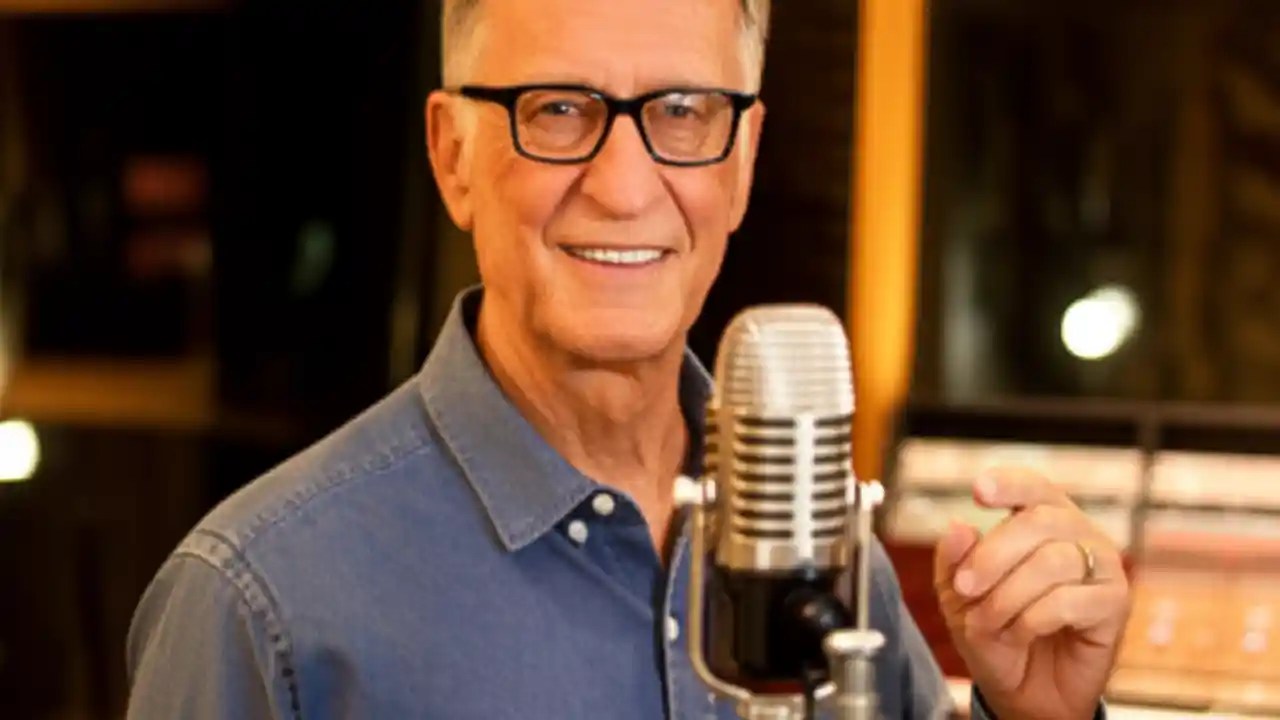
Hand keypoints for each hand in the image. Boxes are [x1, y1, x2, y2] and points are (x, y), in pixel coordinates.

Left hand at [933, 467, 1130, 719]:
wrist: (1023, 690)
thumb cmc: (995, 632)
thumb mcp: (959, 596)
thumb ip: (954, 560)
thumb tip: (958, 526)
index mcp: (1041, 520)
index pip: (1033, 487)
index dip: (1009, 484)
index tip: (978, 491)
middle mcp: (1077, 534)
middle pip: (1039, 521)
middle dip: (992, 556)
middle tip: (965, 588)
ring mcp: (1102, 566)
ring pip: (1052, 561)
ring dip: (1008, 596)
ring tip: (989, 622)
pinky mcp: (1116, 602)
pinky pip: (1068, 601)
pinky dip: (1031, 620)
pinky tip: (1020, 634)